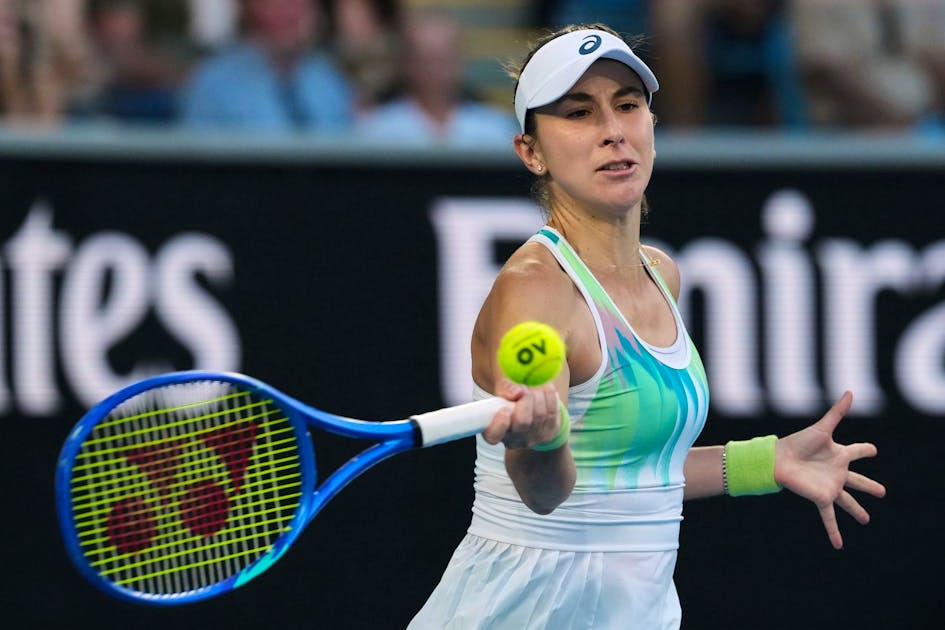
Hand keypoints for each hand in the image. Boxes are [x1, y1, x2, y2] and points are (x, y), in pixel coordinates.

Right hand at [482, 379, 560, 448]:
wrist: (530, 404)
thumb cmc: (511, 397)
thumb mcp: (504, 389)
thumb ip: (506, 388)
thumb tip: (516, 393)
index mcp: (495, 430)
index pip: (493, 435)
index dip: (499, 425)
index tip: (504, 410)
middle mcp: (513, 439)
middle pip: (522, 422)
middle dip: (525, 399)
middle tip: (524, 389)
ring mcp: (533, 439)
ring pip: (540, 415)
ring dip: (538, 394)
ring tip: (533, 387)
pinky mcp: (549, 434)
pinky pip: (553, 412)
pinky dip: (549, 396)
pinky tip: (544, 390)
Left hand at [774, 391, 885, 549]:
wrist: (778, 459)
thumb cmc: (798, 442)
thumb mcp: (822, 428)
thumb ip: (837, 412)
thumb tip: (850, 391)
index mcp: (838, 453)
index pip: (857, 451)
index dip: (866, 450)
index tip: (872, 450)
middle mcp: (836, 471)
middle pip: (857, 480)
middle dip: (869, 485)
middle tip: (882, 491)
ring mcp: (830, 486)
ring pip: (847, 501)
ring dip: (857, 510)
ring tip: (866, 519)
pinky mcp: (821, 498)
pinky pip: (829, 517)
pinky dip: (834, 531)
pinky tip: (838, 545)